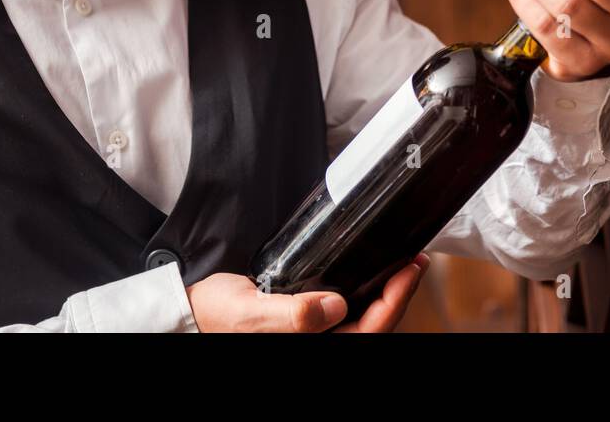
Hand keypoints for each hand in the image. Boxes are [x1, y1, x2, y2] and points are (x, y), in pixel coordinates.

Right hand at [185, 253, 429, 331]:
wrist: (194, 315)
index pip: (370, 331)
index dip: (396, 301)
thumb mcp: (251, 312)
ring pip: (365, 322)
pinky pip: (350, 316)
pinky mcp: (311, 326)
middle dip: (399, 295)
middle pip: (374, 326)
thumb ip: (294, 315)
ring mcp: (316, 338)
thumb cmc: (216, 316)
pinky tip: (372, 277)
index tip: (411, 269)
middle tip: (415, 261)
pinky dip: (367, 296)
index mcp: (309, 349)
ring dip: (387, 296)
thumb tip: (336, 306)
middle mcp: (318, 346)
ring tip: (402, 266)